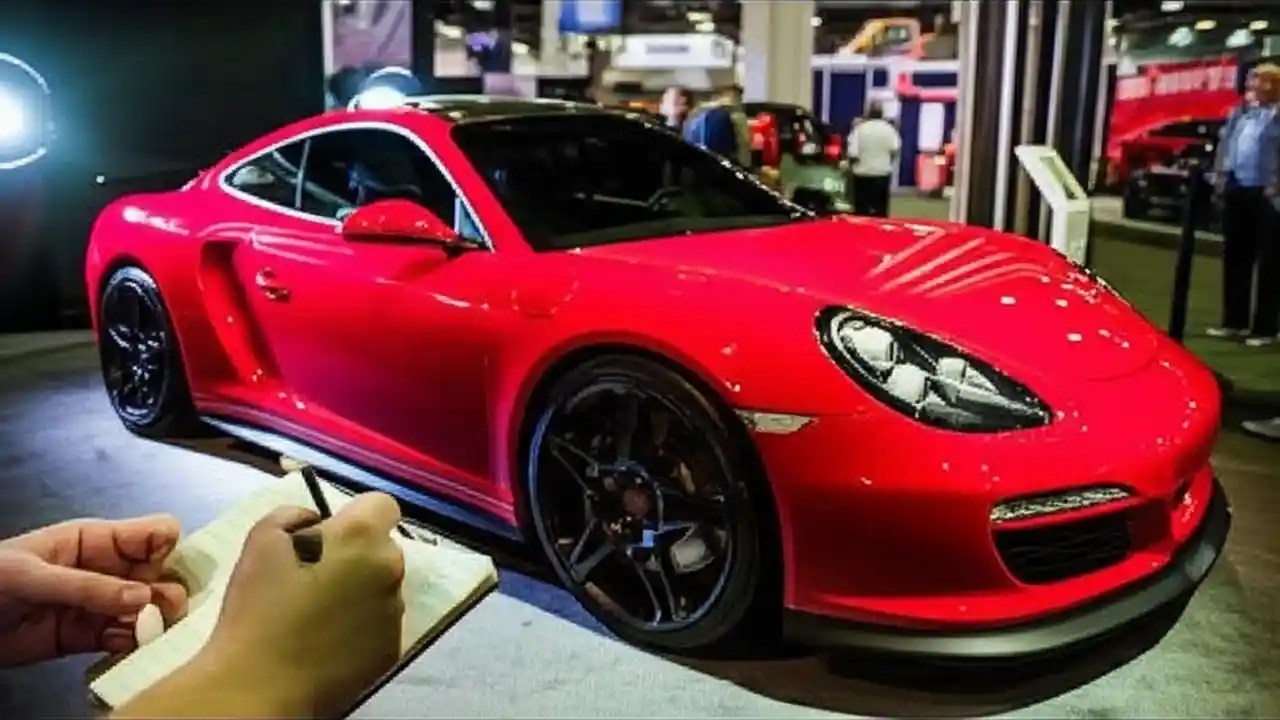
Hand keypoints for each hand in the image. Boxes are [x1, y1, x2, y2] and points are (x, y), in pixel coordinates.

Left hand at [0, 515, 185, 666]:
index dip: (169, 546)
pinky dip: (133, 646)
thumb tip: (140, 597)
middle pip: (159, 573)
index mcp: (96, 540)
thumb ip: (87, 586)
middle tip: (160, 610)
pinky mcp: (88, 637)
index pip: (153, 533)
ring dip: (153, 622)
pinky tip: (126, 647)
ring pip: (148, 610)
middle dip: (167, 591)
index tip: (169, 566)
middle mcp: (106, 571)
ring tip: (143, 632)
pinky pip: (124, 639)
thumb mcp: (31, 575)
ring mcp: (99, 605)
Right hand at [197, 494, 405, 717]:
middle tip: (316, 577)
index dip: (355, 515)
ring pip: (383, 586)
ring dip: (361, 590)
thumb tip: (315, 521)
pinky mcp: (393, 648)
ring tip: (320, 614)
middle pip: (382, 548)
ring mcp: (396, 612)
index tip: (329, 536)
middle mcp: (391, 570)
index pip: (381, 504)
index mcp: (363, 538)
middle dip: (356, 555)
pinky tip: (330, 640)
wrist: (262, 687)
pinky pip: (382, 622)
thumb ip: (294, 516)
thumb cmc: (259, 609)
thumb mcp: (261, 540)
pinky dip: (363, 625)